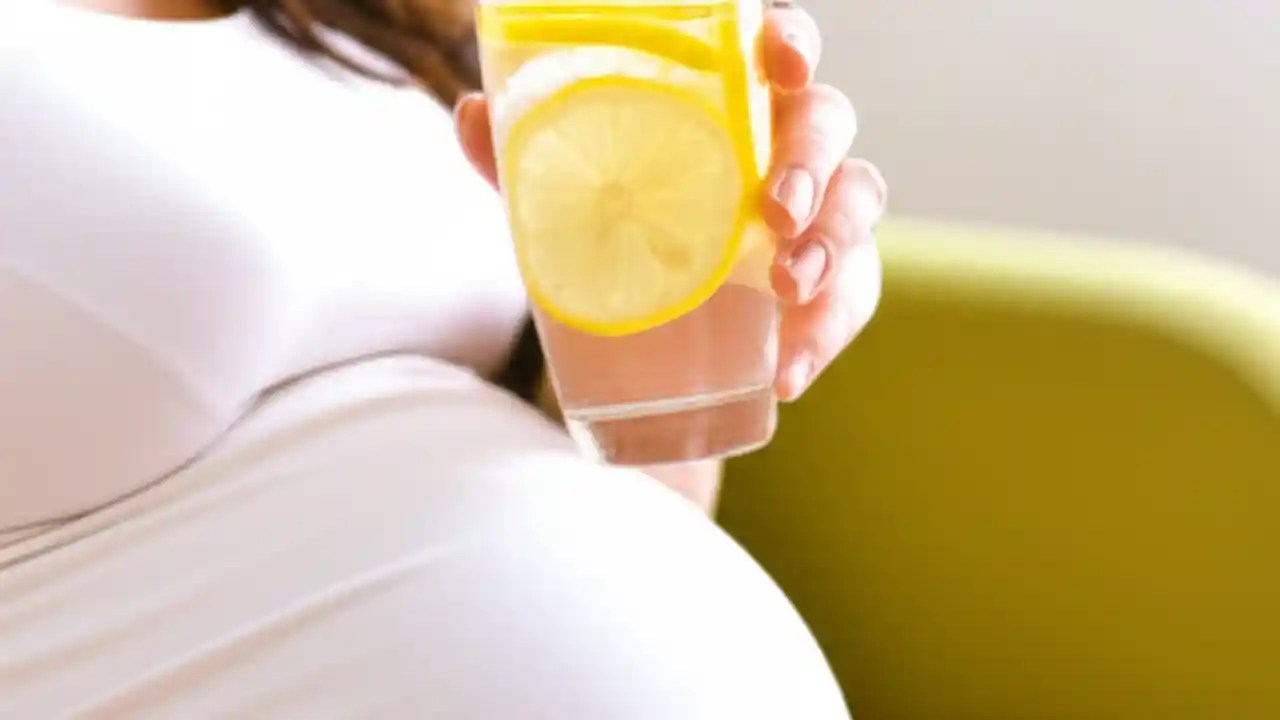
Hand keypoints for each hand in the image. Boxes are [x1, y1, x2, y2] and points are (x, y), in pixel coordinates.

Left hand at [454, 4, 886, 401]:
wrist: (642, 339)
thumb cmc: (618, 235)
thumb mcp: (565, 201)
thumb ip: (526, 160)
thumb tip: (472, 114)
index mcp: (730, 104)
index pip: (774, 50)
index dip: (791, 44)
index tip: (781, 63)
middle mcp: (784, 146)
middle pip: (827, 121)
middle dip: (810, 162)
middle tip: (775, 214)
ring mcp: (818, 212)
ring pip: (859, 200)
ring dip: (832, 243)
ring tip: (788, 288)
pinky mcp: (835, 280)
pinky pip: (854, 295)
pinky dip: (825, 334)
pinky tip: (787, 373)